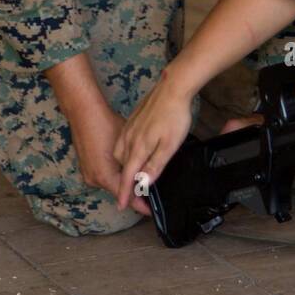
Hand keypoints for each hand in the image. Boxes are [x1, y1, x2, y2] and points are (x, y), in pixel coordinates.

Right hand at [72, 102, 150, 216]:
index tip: (151, 211)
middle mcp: (94, 178)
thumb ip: (144, 164)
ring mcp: (88, 172)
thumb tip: (150, 181)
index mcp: (105, 175)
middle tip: (152, 191)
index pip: (126, 196)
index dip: (140, 204)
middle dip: (135, 190)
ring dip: (127, 180)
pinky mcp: (86, 164)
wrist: (83, 109)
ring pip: (113, 181)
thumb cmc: (106, 123)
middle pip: (119, 190)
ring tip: (143, 177)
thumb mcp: (132, 143)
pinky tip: (128, 163)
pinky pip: (106, 173)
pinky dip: (118, 172)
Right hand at [113, 73, 194, 210]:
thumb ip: (155, 165)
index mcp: (137, 149)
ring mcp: (126, 131)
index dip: (126, 193)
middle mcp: (127, 141)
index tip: (122, 206)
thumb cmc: (174, 116)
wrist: (171, 87)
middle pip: (122, 169)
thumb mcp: (169, 145)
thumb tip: (144, 183)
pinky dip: (126, 154)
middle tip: (136, 194)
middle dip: (126, 182)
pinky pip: (122, 144)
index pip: (128, 177)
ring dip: (126, 168)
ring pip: (120, 156)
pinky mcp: (129, 123)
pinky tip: (135, 152)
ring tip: (136, 176)